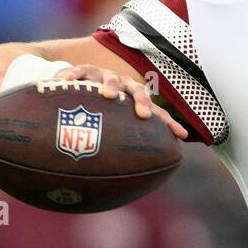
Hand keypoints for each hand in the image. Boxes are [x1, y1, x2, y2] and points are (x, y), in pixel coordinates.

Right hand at [53, 64, 189, 139]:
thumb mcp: (115, 125)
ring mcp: (105, 75)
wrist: (83, 84)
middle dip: (141, 102)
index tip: (181, 135)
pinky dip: (74, 75)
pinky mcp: (85, 71)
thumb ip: (123, 145)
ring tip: (107, 95)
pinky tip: (66, 82)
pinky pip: (80, 70)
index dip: (168, 122)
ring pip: (110, 77)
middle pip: (138, 90)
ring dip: (110, 85)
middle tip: (142, 115)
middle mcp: (125, 85)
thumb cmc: (102, 110)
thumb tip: (135, 177)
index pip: (156, 110)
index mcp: (136, 99)